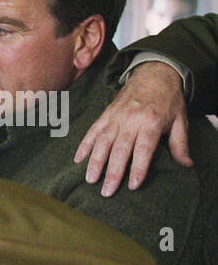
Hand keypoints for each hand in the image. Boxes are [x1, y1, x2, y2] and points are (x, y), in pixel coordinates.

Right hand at [76, 61, 191, 194]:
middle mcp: (131, 120)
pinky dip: (84, 145)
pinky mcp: (105, 114)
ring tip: (90, 179)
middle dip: (112, 171)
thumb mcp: (180, 120)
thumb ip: (180, 144)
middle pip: (120, 149)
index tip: (133, 185)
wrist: (154, 73)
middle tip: (106, 191)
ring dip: (95, 162)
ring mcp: (115, 117)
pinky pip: (92, 131)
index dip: (138, 168)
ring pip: (103, 142)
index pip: (143, 149)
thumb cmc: (168, 99)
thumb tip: (186, 164)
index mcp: (151, 122)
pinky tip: (77, 159)